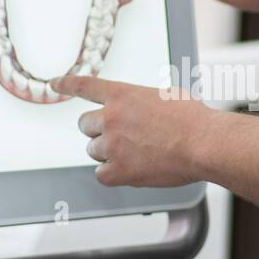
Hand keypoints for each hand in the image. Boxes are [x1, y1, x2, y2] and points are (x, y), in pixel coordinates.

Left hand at [51, 73, 213, 186]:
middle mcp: (111, 117)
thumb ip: (141, 102)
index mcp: (122, 94)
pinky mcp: (119, 170)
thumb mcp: (164, 95)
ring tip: (135, 154)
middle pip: (85, 125)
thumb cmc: (193, 119)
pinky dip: (113, 174)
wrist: (204, 143)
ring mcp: (113, 145)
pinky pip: (101, 175)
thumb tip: (139, 112)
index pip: (84, 86)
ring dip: (109, 153)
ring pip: (93, 150)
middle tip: (121, 137)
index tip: (54, 84)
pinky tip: (130, 171)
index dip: (66, 84)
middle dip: (99, 131)